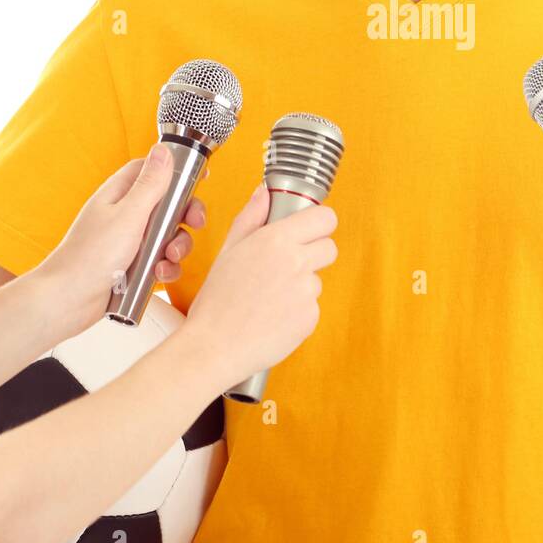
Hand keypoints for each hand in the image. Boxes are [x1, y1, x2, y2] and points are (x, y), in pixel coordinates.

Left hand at [38, 146, 206, 338]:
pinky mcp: (133, 264)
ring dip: (177, 246)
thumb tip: (162, 149)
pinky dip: (166, 267)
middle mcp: (126, 215)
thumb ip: (150, 184)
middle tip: (194, 222)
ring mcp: (130, 240)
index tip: (198, 178)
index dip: (175, 171)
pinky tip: (159, 273)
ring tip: (169, 256)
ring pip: (168, 235)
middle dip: (185, 215)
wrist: (68, 301)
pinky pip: (161, 260)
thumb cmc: (90, 256)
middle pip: (167, 204)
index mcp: (120, 195)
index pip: (152, 170)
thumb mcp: (128, 215)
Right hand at [183, 186, 337, 391]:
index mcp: (275, 240)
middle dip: (313, 254)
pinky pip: (312, 306)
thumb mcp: (228, 251)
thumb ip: (250, 218)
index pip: (325, 218)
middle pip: (329, 247)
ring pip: (317, 279)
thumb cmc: (216, 303)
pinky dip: (298, 311)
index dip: (319, 224)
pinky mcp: (310, 318)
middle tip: (286, 267)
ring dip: (301, 286)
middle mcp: (295, 262)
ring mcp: (306, 291)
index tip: (312, 230)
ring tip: (269, 298)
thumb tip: (263, 194)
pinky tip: (273, 316)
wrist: (214, 347)